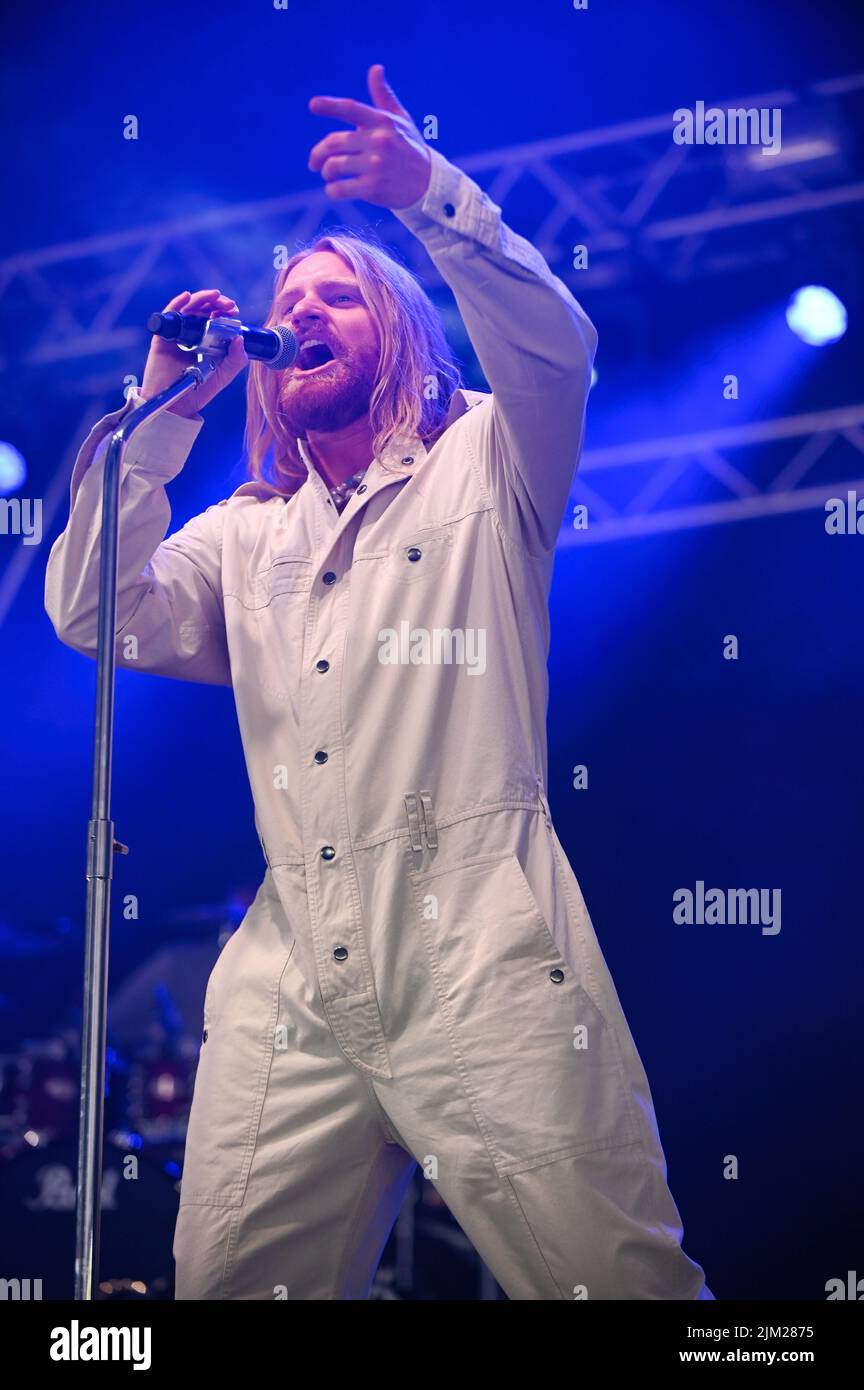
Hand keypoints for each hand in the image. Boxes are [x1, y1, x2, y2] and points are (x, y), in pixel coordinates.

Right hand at [140, 289, 247, 418]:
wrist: (177, 406)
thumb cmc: (198, 392)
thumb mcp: (223, 376)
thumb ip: (235, 360)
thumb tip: (240, 338)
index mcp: (205, 341)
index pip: (213, 318)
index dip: (223, 311)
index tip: (233, 310)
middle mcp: (191, 335)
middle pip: (201, 310)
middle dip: (215, 302)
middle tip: (227, 304)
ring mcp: (176, 335)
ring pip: (187, 309)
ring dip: (201, 298)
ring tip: (215, 295)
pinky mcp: (162, 338)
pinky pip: (168, 317)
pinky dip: (177, 304)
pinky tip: (187, 297)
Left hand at [307, 63, 431, 209]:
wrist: (430, 185)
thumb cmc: (410, 149)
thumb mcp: (401, 121)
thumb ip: (384, 97)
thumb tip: (376, 68)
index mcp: (382, 122)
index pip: (351, 109)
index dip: (330, 106)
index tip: (312, 105)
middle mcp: (378, 141)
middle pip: (333, 143)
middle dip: (317, 153)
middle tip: (313, 163)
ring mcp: (376, 165)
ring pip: (334, 166)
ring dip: (325, 172)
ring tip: (328, 175)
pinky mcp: (373, 188)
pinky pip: (341, 189)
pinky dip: (332, 190)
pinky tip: (333, 190)